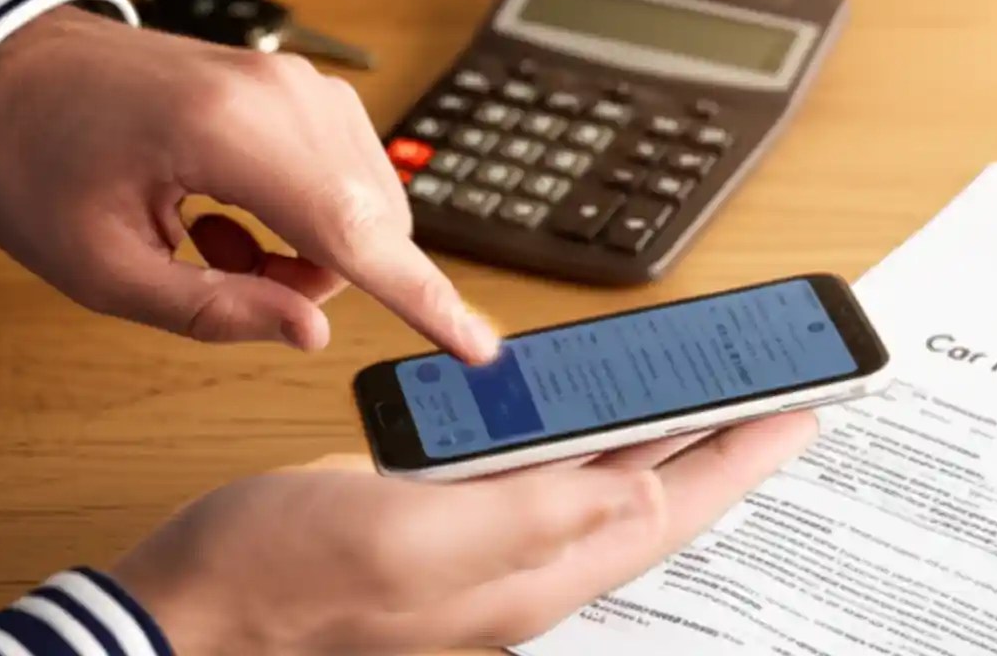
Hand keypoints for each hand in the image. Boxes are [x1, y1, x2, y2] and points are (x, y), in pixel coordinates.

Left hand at [0, 6, 496, 360]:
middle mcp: (281, 95)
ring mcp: (295, 83)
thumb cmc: (36, 157)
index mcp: (230, 131)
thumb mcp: (104, 267)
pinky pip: (345, 171)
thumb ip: (217, 311)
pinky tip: (237, 215)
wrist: (9, 73)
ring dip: (314, 249)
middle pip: (372, 222)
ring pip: (367, 201)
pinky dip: (309, 215)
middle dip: (325, 279)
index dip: (423, 301)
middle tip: (235, 283)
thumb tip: (311, 330)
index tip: (476, 346)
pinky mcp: (295, 87)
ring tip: (223, 246)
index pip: (356, 233)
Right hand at [110, 411, 818, 654]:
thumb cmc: (282, 583)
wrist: (196, 604)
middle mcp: (523, 564)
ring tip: (712, 396)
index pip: (670, 511)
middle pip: (652, 498)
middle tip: (773, 393)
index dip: (741, 457)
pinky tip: (598, 415)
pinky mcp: (448, 516)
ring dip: (663, 436)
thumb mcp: (409, 538)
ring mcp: (485, 540)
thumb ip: (532, 519)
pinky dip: (588, 436)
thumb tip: (636, 499)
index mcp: (532, 573)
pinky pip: (547, 471)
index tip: (800, 409)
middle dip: (721, 444)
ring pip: (605, 483)